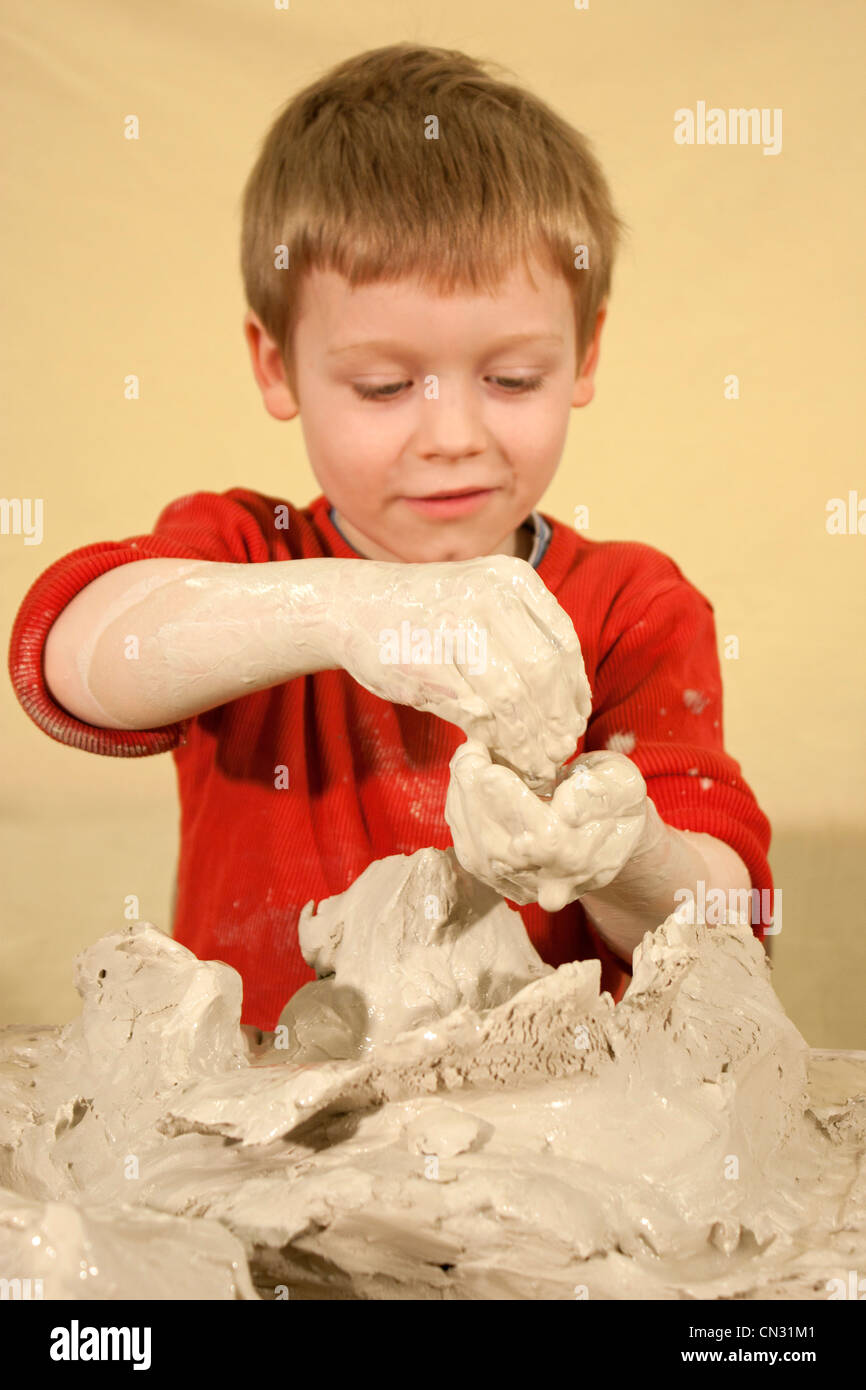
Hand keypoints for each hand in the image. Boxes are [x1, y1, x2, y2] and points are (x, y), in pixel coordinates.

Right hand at [334, 555, 590, 792]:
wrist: (354, 605)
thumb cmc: (429, 616)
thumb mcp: (485, 604)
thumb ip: (526, 642)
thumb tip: (570, 711)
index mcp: (511, 579)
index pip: (563, 645)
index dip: (574, 692)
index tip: (573, 723)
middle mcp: (487, 595)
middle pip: (542, 673)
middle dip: (554, 721)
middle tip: (556, 752)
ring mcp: (452, 626)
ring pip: (510, 695)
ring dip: (525, 738)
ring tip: (532, 761)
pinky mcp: (423, 661)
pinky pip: (471, 709)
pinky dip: (490, 737)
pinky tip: (496, 750)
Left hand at [444, 741, 648, 911]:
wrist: (608, 834)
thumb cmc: (614, 800)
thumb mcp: (624, 785)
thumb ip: (602, 793)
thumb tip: (568, 807)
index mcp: (581, 856)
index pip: (542, 838)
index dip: (508, 801)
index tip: (490, 767)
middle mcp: (548, 880)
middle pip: (497, 844)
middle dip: (474, 794)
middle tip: (470, 751)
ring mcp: (520, 885)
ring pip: (474, 849)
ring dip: (461, 800)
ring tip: (467, 760)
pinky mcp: (498, 880)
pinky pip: (467, 850)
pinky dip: (459, 813)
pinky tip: (464, 783)